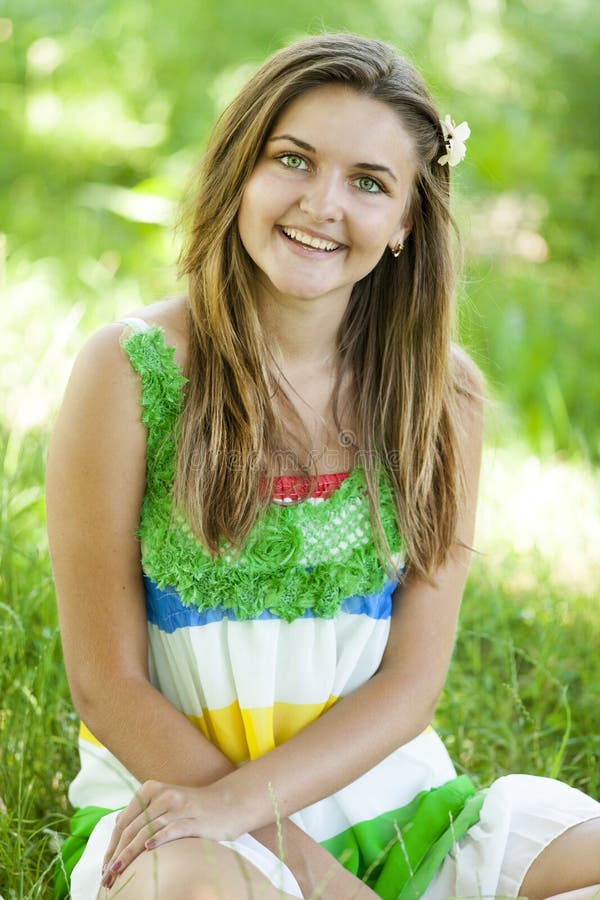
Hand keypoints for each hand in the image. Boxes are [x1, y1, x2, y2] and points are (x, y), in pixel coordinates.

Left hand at [100, 780, 240, 888]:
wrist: (227, 804)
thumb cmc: (192, 808)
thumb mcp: (164, 803)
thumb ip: (142, 812)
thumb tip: (117, 828)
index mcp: (151, 789)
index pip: (123, 821)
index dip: (111, 846)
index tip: (104, 868)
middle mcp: (163, 795)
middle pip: (132, 828)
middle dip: (117, 855)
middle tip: (108, 877)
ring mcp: (179, 806)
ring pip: (146, 832)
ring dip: (129, 855)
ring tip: (118, 873)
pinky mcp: (194, 819)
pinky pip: (171, 830)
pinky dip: (158, 840)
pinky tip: (148, 851)